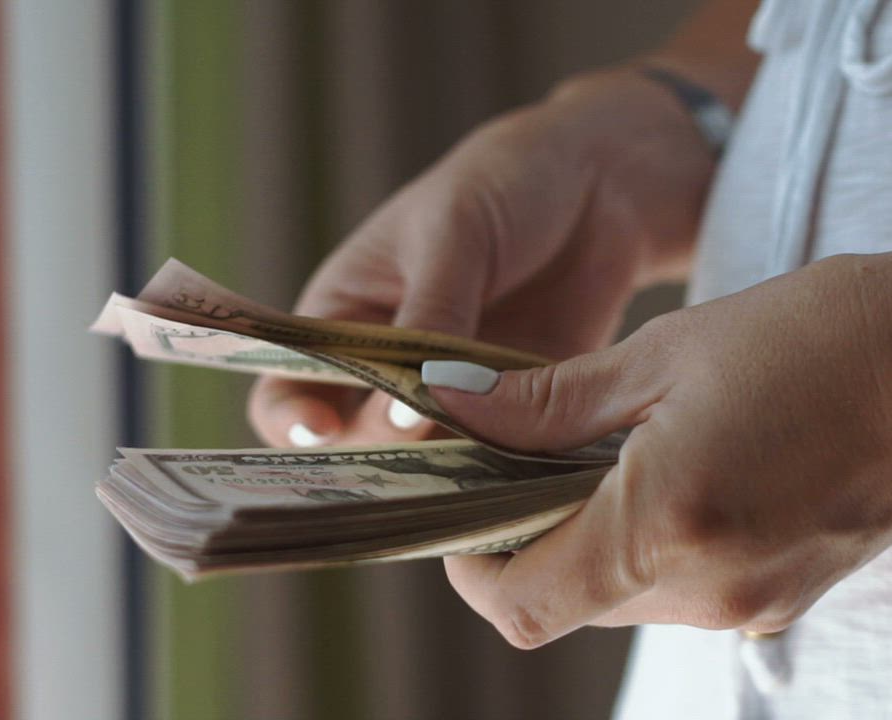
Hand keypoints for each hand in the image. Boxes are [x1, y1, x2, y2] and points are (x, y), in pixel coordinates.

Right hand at [248, 67, 715, 447]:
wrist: (602, 182)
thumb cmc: (503, 186)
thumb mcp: (453, 234)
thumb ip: (430, 317)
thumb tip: (403, 411)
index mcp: (346, 315)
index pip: (289, 383)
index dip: (294, 415)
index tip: (321, 430)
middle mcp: (389, 367)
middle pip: (355, 440)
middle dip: (375, 456)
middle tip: (414, 446)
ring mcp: (455, 395)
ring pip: (429, 460)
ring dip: (445, 469)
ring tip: (474, 456)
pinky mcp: (520, 412)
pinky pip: (501, 457)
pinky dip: (506, 467)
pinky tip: (523, 462)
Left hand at [426, 247, 891, 648]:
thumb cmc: (816, 335)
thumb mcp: (665, 352)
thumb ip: (549, 400)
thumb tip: (452, 404)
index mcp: (664, 525)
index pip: (519, 603)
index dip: (469, 562)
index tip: (465, 501)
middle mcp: (705, 591)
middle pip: (564, 602)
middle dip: (527, 540)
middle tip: (526, 457)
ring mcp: (750, 606)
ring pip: (619, 599)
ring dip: (589, 540)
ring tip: (604, 452)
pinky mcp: (782, 597)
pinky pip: (679, 591)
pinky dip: (648, 545)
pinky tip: (668, 472)